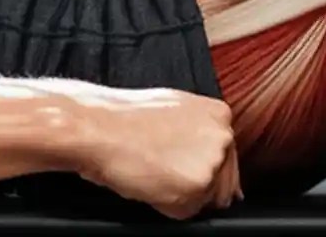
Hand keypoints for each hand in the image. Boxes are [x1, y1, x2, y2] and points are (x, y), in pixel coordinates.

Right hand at [63, 85, 240, 219]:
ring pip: (207, 198)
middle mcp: (224, 137)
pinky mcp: (197, 186)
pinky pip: (187, 211)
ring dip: (182, 195)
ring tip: (154, 174)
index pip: (227, 158)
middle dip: (198, 185)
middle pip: (225, 182)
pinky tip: (150, 184)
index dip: (204, 171)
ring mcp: (213, 162)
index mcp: (220, 115)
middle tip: (164, 174)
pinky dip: (168, 206)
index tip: (186, 171)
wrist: (98, 129)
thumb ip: (201, 132)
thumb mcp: (176, 112)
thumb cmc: (125, 119)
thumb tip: (212, 155)